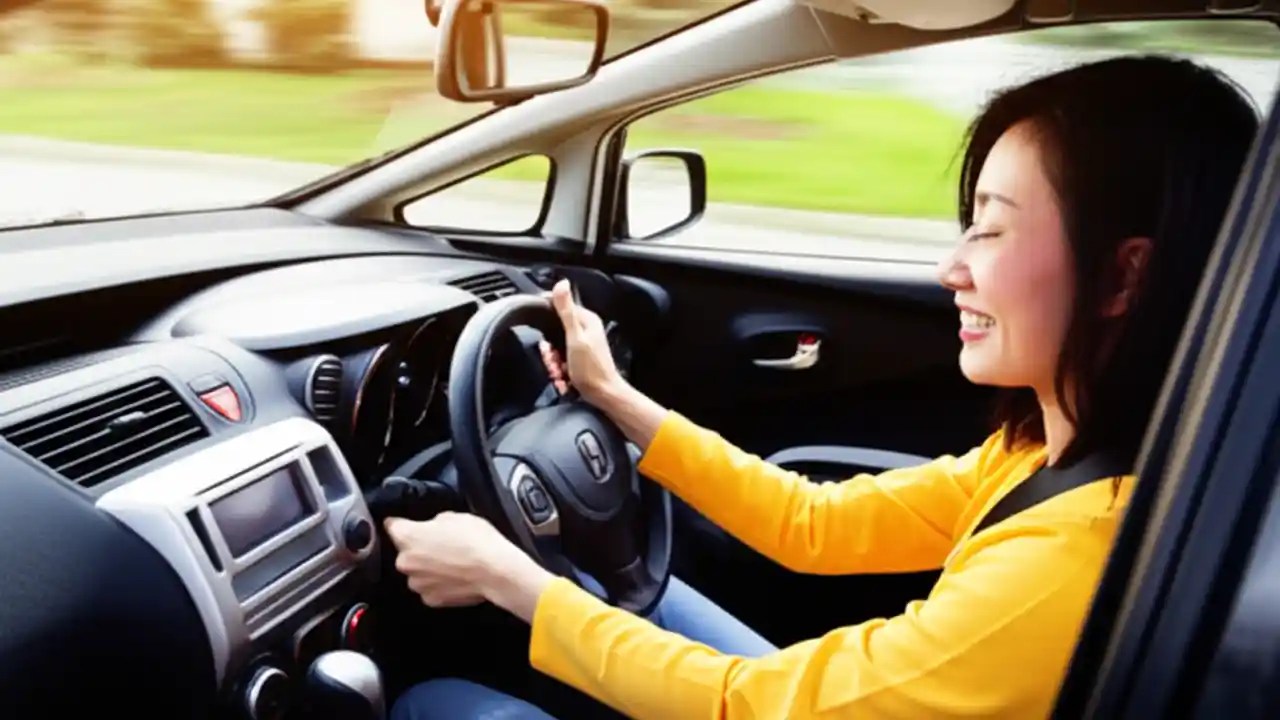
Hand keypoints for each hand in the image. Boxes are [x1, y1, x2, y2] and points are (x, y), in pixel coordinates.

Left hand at [383, 512, 553, 621]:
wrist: (495, 572)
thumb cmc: (477, 541)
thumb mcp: (455, 517)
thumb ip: (435, 522)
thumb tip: (434, 528)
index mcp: (407, 536)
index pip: (393, 526)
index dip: (400, 523)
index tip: (403, 523)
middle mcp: (405, 562)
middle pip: (405, 552)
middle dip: (419, 548)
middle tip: (442, 544)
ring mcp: (417, 583)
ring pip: (418, 572)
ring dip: (429, 567)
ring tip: (453, 562)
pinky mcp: (431, 600)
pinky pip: (430, 588)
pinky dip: (439, 583)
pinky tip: (456, 576)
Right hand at [539, 279, 625, 406]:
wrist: (603, 395)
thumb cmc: (591, 370)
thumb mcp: (575, 337)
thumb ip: (566, 311)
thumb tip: (561, 283)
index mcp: (586, 319)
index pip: (558, 307)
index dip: (545, 321)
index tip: (545, 339)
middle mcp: (584, 328)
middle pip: (553, 330)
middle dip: (549, 350)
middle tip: (555, 360)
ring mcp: (582, 344)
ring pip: (554, 347)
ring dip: (553, 362)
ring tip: (561, 371)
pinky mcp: (578, 358)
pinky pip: (560, 359)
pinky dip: (559, 369)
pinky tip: (564, 378)